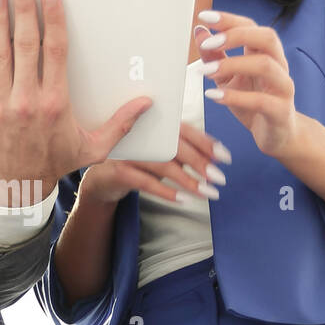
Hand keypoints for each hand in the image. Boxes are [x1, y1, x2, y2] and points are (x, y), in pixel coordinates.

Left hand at [0, 0, 152, 205]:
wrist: (16, 188)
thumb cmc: (55, 165)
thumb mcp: (94, 148)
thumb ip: (121, 124)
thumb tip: (147, 103)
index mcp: (56, 103)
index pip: (55, 51)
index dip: (53, 19)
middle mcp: (28, 99)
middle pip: (26, 43)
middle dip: (24, 8)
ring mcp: (2, 102)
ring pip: (0, 51)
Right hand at [78, 121, 231, 205]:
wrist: (100, 179)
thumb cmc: (136, 163)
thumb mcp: (158, 153)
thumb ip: (180, 150)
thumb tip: (214, 158)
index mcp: (152, 124)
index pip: (184, 130)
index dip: (205, 143)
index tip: (224, 157)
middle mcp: (139, 134)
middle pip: (175, 146)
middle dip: (200, 163)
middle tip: (219, 178)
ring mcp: (128, 152)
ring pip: (164, 165)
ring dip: (189, 181)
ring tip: (207, 192)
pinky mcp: (118, 171)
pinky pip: (147, 182)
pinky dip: (167, 192)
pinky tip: (183, 199)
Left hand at [195, 10, 298, 156]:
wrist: (277, 135)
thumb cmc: (254, 104)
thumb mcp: (228, 78)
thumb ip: (215, 57)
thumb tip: (200, 31)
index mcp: (265, 53)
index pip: (251, 26)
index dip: (229, 20)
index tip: (204, 16)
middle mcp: (278, 65)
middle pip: (267, 37)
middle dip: (236, 36)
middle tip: (208, 44)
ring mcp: (283, 87)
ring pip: (267, 66)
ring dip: (233, 65)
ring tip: (206, 71)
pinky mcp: (281, 111)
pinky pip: (262, 101)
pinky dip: (236, 97)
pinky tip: (214, 95)